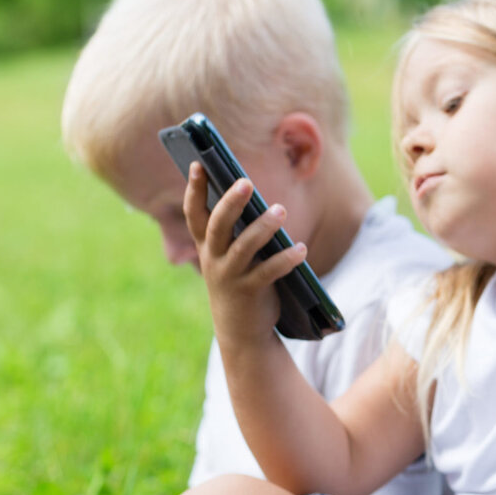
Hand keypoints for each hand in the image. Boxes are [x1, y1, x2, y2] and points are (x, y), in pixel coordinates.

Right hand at [183, 162, 307, 346]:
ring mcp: (230, 276)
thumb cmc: (239, 281)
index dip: (194, 189)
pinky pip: (269, 272)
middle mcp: (213, 259)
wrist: (240, 331)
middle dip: (230, 202)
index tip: (197, 164)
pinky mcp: (250, 292)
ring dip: (263, 227)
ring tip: (281, 210)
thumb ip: (236, 230)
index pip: (194, 213)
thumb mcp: (231, 256)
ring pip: (244, 246)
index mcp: (206, 246)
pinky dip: (286, 259)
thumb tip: (251, 197)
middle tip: (246, 182)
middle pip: (218, 225)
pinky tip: (301, 248)